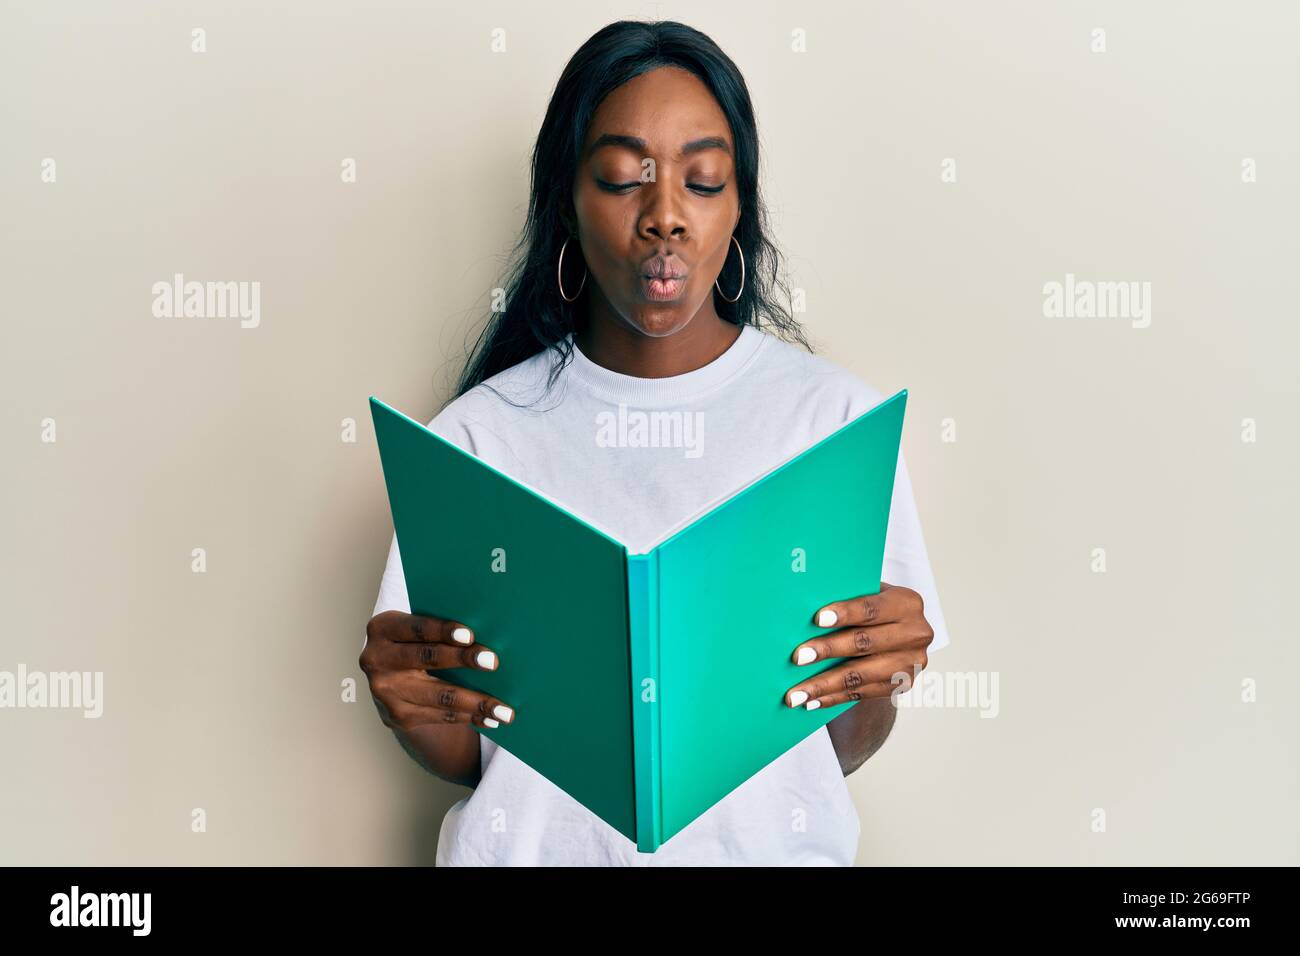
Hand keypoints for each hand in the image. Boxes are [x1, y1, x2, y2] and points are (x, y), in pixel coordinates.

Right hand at [360, 610, 515, 729]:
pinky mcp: (398, 717)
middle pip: (427, 659)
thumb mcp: (416, 631)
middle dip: (464, 660)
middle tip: (494, 662)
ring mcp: (385, 692)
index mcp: (382, 629)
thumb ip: (440, 630)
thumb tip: (490, 633)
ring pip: (439, 696)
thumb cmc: (417, 644)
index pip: (415, 628)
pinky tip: (490, 717)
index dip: (442, 630)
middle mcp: (376, 660)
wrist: (391, 681)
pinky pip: (440, 716)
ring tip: (505, 708)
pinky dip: (469, 716)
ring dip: (477, 702)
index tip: (470, 635)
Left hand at [783, 581, 933, 709]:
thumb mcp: (868, 595)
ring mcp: (911, 663)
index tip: (817, 619)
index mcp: (907, 603)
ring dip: (824, 684)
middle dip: (828, 649)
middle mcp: (916, 633)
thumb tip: (803, 605)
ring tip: (796, 693)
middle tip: (797, 657)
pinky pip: (861, 693)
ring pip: (860, 675)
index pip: (872, 608)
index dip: (845, 613)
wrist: (894, 640)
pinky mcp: (902, 686)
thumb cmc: (871, 611)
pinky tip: (811, 700)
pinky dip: (833, 697)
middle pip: (864, 643)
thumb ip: (848, 596)